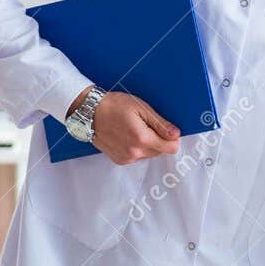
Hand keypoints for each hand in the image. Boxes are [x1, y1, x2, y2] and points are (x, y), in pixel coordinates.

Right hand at [66, 88, 180, 164]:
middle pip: (160, 151)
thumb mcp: (140, 108)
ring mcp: (126, 158)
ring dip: (147, 144)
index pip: (171, 148)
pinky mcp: (120, 160)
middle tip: (145, 124)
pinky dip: (136, 148)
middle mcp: (135, 152)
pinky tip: (127, 135)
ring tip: (133, 128)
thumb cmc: (113, 105)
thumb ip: (160, 123)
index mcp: (142, 139)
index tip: (166, 129)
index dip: (172, 138)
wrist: (89, 112)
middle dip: (158, 139)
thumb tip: (175, 135)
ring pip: (149, 154)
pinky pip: (137, 156)